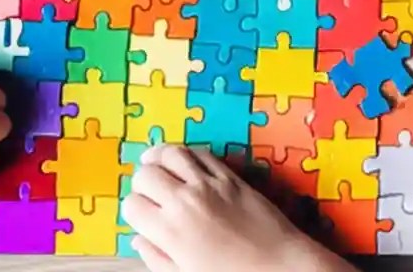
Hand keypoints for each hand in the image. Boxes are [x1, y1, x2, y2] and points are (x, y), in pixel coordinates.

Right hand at [121, 145, 351, 271]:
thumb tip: (139, 240)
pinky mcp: (230, 176)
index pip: (132, 204)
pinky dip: (187, 153)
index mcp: (169, 230)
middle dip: (141, 182)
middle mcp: (184, 200)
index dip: (133, 209)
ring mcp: (208, 184)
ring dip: (158, 157)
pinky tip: (185, 161)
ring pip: (171, 153)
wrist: (280, 267)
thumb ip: (158, 258)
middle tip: (148, 191)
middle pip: (145, 174)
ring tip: (155, 162)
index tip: (141, 214)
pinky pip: (200, 153)